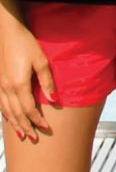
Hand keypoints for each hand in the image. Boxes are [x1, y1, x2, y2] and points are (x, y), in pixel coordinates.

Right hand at [0, 16, 54, 141]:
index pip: (29, 109)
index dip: (38, 120)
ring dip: (15, 124)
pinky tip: (9, 119)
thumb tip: (53, 101)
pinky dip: (5, 114)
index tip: (46, 128)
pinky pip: (0, 104)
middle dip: (26, 127)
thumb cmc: (25, 44)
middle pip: (17, 114)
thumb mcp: (41, 60)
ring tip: (22, 134)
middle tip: (34, 138)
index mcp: (19, 84)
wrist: (5, 32)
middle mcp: (6, 88)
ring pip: (6, 111)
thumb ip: (47, 81)